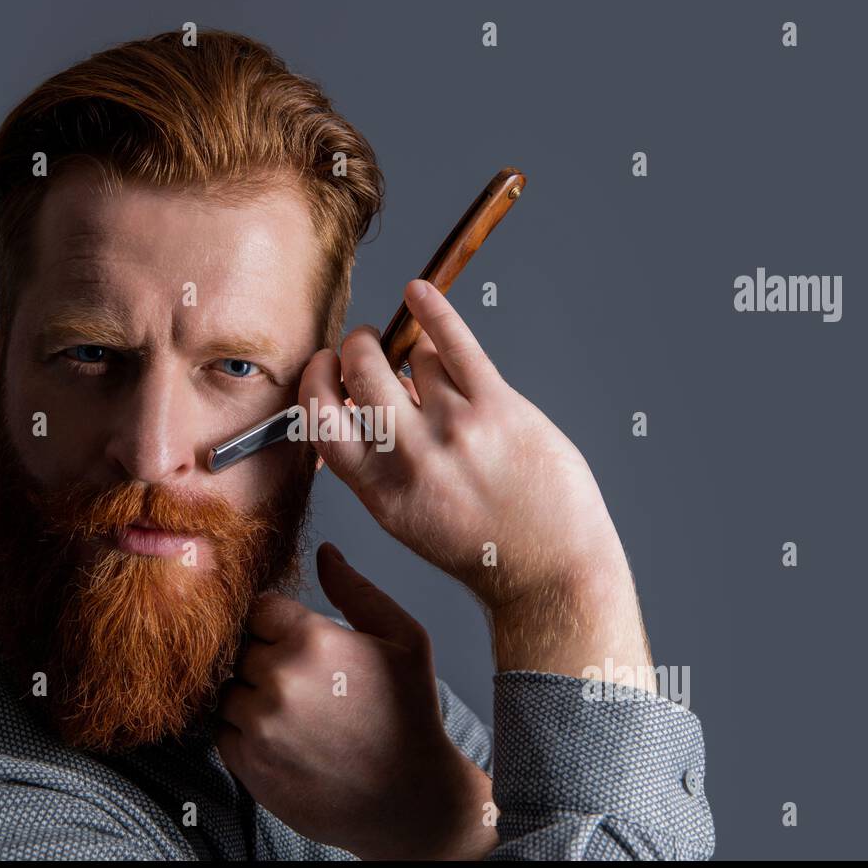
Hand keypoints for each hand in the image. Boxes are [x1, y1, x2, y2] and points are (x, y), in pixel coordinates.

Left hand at [214, 542, 497, 859]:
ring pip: (226, 687)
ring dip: (249, 694)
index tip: (299, 643)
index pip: (259, 608)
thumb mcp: (404, 639)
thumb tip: (324, 551)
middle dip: (262, 657)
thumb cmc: (411, 713)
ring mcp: (258, 724)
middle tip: (300, 681)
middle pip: (239, 646)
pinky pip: (221, 730)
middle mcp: (278, 679)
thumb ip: (356, 590)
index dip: (278, 624)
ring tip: (293, 711)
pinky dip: (242, 731)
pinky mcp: (247, 763)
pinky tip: (283, 738)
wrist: (409, 798)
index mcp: (312, 639)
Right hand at [298, 280, 649, 674]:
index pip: (319, 418)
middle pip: (358, 372)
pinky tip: (419, 294)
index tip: (325, 368)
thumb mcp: (408, 520)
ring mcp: (453, 429)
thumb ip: (379, 467)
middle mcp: (409, 457)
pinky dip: (432, 310)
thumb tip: (362, 402)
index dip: (316, 382)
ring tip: (419, 357)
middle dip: (356, 348)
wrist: (551, 573)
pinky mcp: (498, 409)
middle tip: (365, 345)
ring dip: (409, 350)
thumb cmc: (483, 550)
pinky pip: (455, 343)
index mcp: (378, 490)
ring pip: (409, 357)